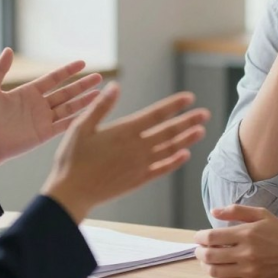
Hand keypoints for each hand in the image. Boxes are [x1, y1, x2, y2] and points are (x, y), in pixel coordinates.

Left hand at [0, 48, 102, 172]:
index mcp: (28, 92)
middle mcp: (39, 104)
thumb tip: (9, 49)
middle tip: (99, 77)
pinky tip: (91, 112)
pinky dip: (78, 118)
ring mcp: (43, 119)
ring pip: (69, 107)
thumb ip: (0, 70)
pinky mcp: (44, 134)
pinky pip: (65, 125)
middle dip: (82, 84)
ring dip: (85, 100)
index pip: (53, 78)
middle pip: (66, 92)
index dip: (68, 71)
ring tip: (101, 94)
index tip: (83, 63)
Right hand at [42, 83, 208, 222]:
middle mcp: (137, 148)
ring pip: (169, 149)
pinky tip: (185, 155)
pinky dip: (175, 161)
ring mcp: (140, 165)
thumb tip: (115, 86)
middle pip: (169, 131)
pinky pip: (162, 169)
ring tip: (201, 131)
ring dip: (187, 139)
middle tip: (205, 114)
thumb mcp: (81, 127)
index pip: (155, 114)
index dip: (174, 105)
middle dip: (188, 121)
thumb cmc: (72, 158)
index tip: (189, 98)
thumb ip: (101, 106)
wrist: (72, 192)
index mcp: (124, 131)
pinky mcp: (138, 180)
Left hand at [193, 205, 277, 277]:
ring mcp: (249, 270)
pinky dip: (219, 275)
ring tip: (207, 259)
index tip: (198, 237)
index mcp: (247, 234)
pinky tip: (221, 268)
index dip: (199, 237)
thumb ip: (236, 210)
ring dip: (206, 265)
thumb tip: (214, 211)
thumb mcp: (262, 214)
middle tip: (199, 249)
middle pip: (209, 256)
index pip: (211, 237)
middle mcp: (246, 253)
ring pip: (215, 271)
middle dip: (199, 252)